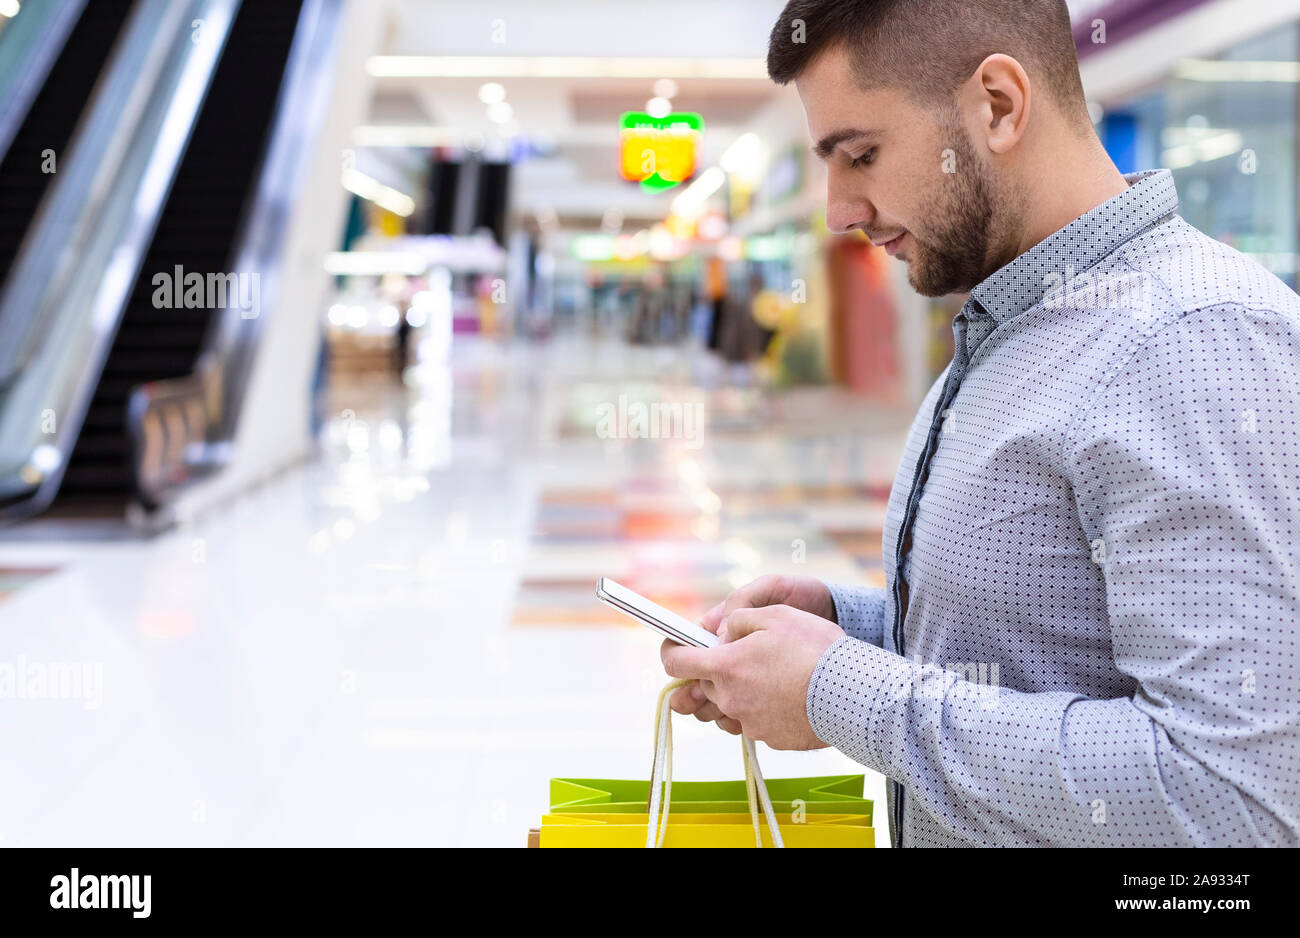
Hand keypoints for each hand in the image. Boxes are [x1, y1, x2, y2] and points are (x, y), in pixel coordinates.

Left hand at [670, 576, 836, 733]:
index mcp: (725, 666)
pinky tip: (788, 694)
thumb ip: (738, 620)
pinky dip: (765, 707)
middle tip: (747, 654)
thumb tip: (722, 633)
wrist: (853, 694)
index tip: (674, 646)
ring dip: (742, 689)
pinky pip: (756, 720)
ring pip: (732, 704)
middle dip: (719, 669)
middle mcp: (731, 699)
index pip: (676, 662)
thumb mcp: (774, 616)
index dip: (671, 651)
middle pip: (707, 684)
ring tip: (773, 674)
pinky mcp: (771, 738)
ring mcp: (750, 723)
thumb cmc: (815, 650)